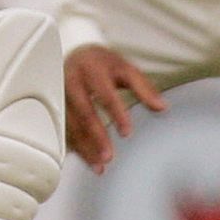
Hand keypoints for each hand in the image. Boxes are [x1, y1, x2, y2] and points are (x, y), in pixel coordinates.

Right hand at [64, 44, 166, 174]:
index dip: (116, 113)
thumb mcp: (125, 69)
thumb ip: (144, 87)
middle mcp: (74, 81)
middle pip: (84, 112)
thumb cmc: (104, 64)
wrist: (77, 54)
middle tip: (109, 156)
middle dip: (96, 136)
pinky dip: (77, 148)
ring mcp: (62, 95)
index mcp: (93, 69)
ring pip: (72, 125)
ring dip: (85, 147)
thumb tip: (162, 107)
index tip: (126, 132)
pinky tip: (89, 161)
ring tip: (100, 165)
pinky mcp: (58, 107)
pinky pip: (66, 130)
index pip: (105, 93)